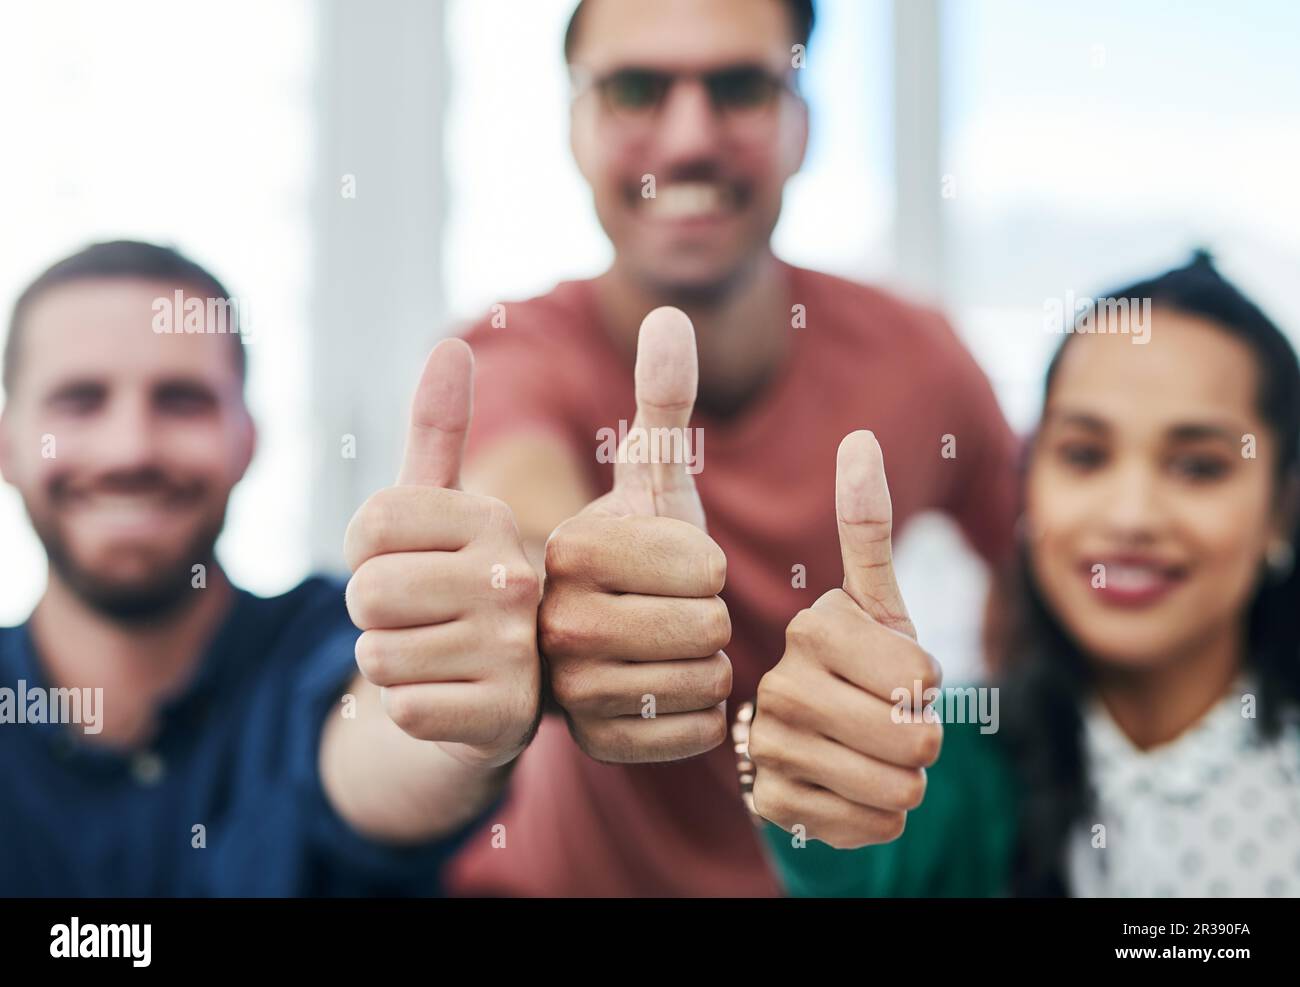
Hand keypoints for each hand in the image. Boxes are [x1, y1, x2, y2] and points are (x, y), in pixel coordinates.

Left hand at [344, 338, 541, 768]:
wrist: (497, 690)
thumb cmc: (454, 585)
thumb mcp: (442, 510)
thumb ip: (438, 429)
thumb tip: (453, 344)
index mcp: (489, 519)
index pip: (369, 526)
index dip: (365, 553)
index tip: (405, 562)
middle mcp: (513, 578)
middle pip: (368, 594)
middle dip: (374, 614)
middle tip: (420, 618)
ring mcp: (514, 651)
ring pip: (377, 656)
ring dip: (391, 664)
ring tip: (436, 655)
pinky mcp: (504, 716)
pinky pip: (401, 709)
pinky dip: (410, 710)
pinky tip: (449, 697)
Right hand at [540, 307, 731, 762]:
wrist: (570, 649)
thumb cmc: (623, 557)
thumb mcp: (644, 485)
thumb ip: (661, 404)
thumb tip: (671, 315)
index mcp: (568, 545)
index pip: (702, 565)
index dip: (709, 566)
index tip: (676, 566)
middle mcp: (548, 617)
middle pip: (706, 628)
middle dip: (712, 619)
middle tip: (676, 613)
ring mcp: (559, 688)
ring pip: (701, 684)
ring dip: (706, 669)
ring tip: (665, 653)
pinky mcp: (580, 745)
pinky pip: (688, 736)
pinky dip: (696, 719)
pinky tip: (663, 696)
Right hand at [749, 431, 942, 848]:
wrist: (808, 740)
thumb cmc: (859, 665)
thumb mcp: (875, 602)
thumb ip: (867, 526)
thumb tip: (858, 438)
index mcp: (815, 627)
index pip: (924, 678)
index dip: (927, 682)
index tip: (893, 670)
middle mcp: (780, 685)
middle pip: (915, 738)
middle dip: (924, 737)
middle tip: (891, 722)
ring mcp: (771, 747)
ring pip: (898, 789)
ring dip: (906, 780)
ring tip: (871, 755)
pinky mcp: (773, 803)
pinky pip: (872, 827)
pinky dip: (880, 818)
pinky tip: (849, 789)